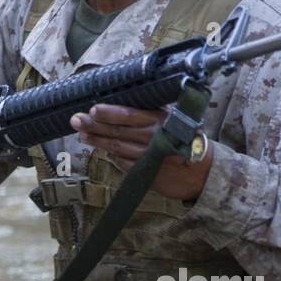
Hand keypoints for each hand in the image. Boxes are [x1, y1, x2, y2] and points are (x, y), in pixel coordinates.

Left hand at [70, 104, 212, 201]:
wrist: (203, 172)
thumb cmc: (186, 139)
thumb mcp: (172, 121)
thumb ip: (149, 114)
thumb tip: (119, 107)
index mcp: (160, 121)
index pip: (129, 115)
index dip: (109, 113)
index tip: (92, 109)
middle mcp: (153, 138)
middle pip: (118, 131)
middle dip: (94, 126)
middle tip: (76, 120)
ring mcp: (149, 158)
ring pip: (117, 148)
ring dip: (98, 141)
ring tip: (83, 135)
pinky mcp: (146, 174)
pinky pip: (123, 163)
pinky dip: (112, 157)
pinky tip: (102, 151)